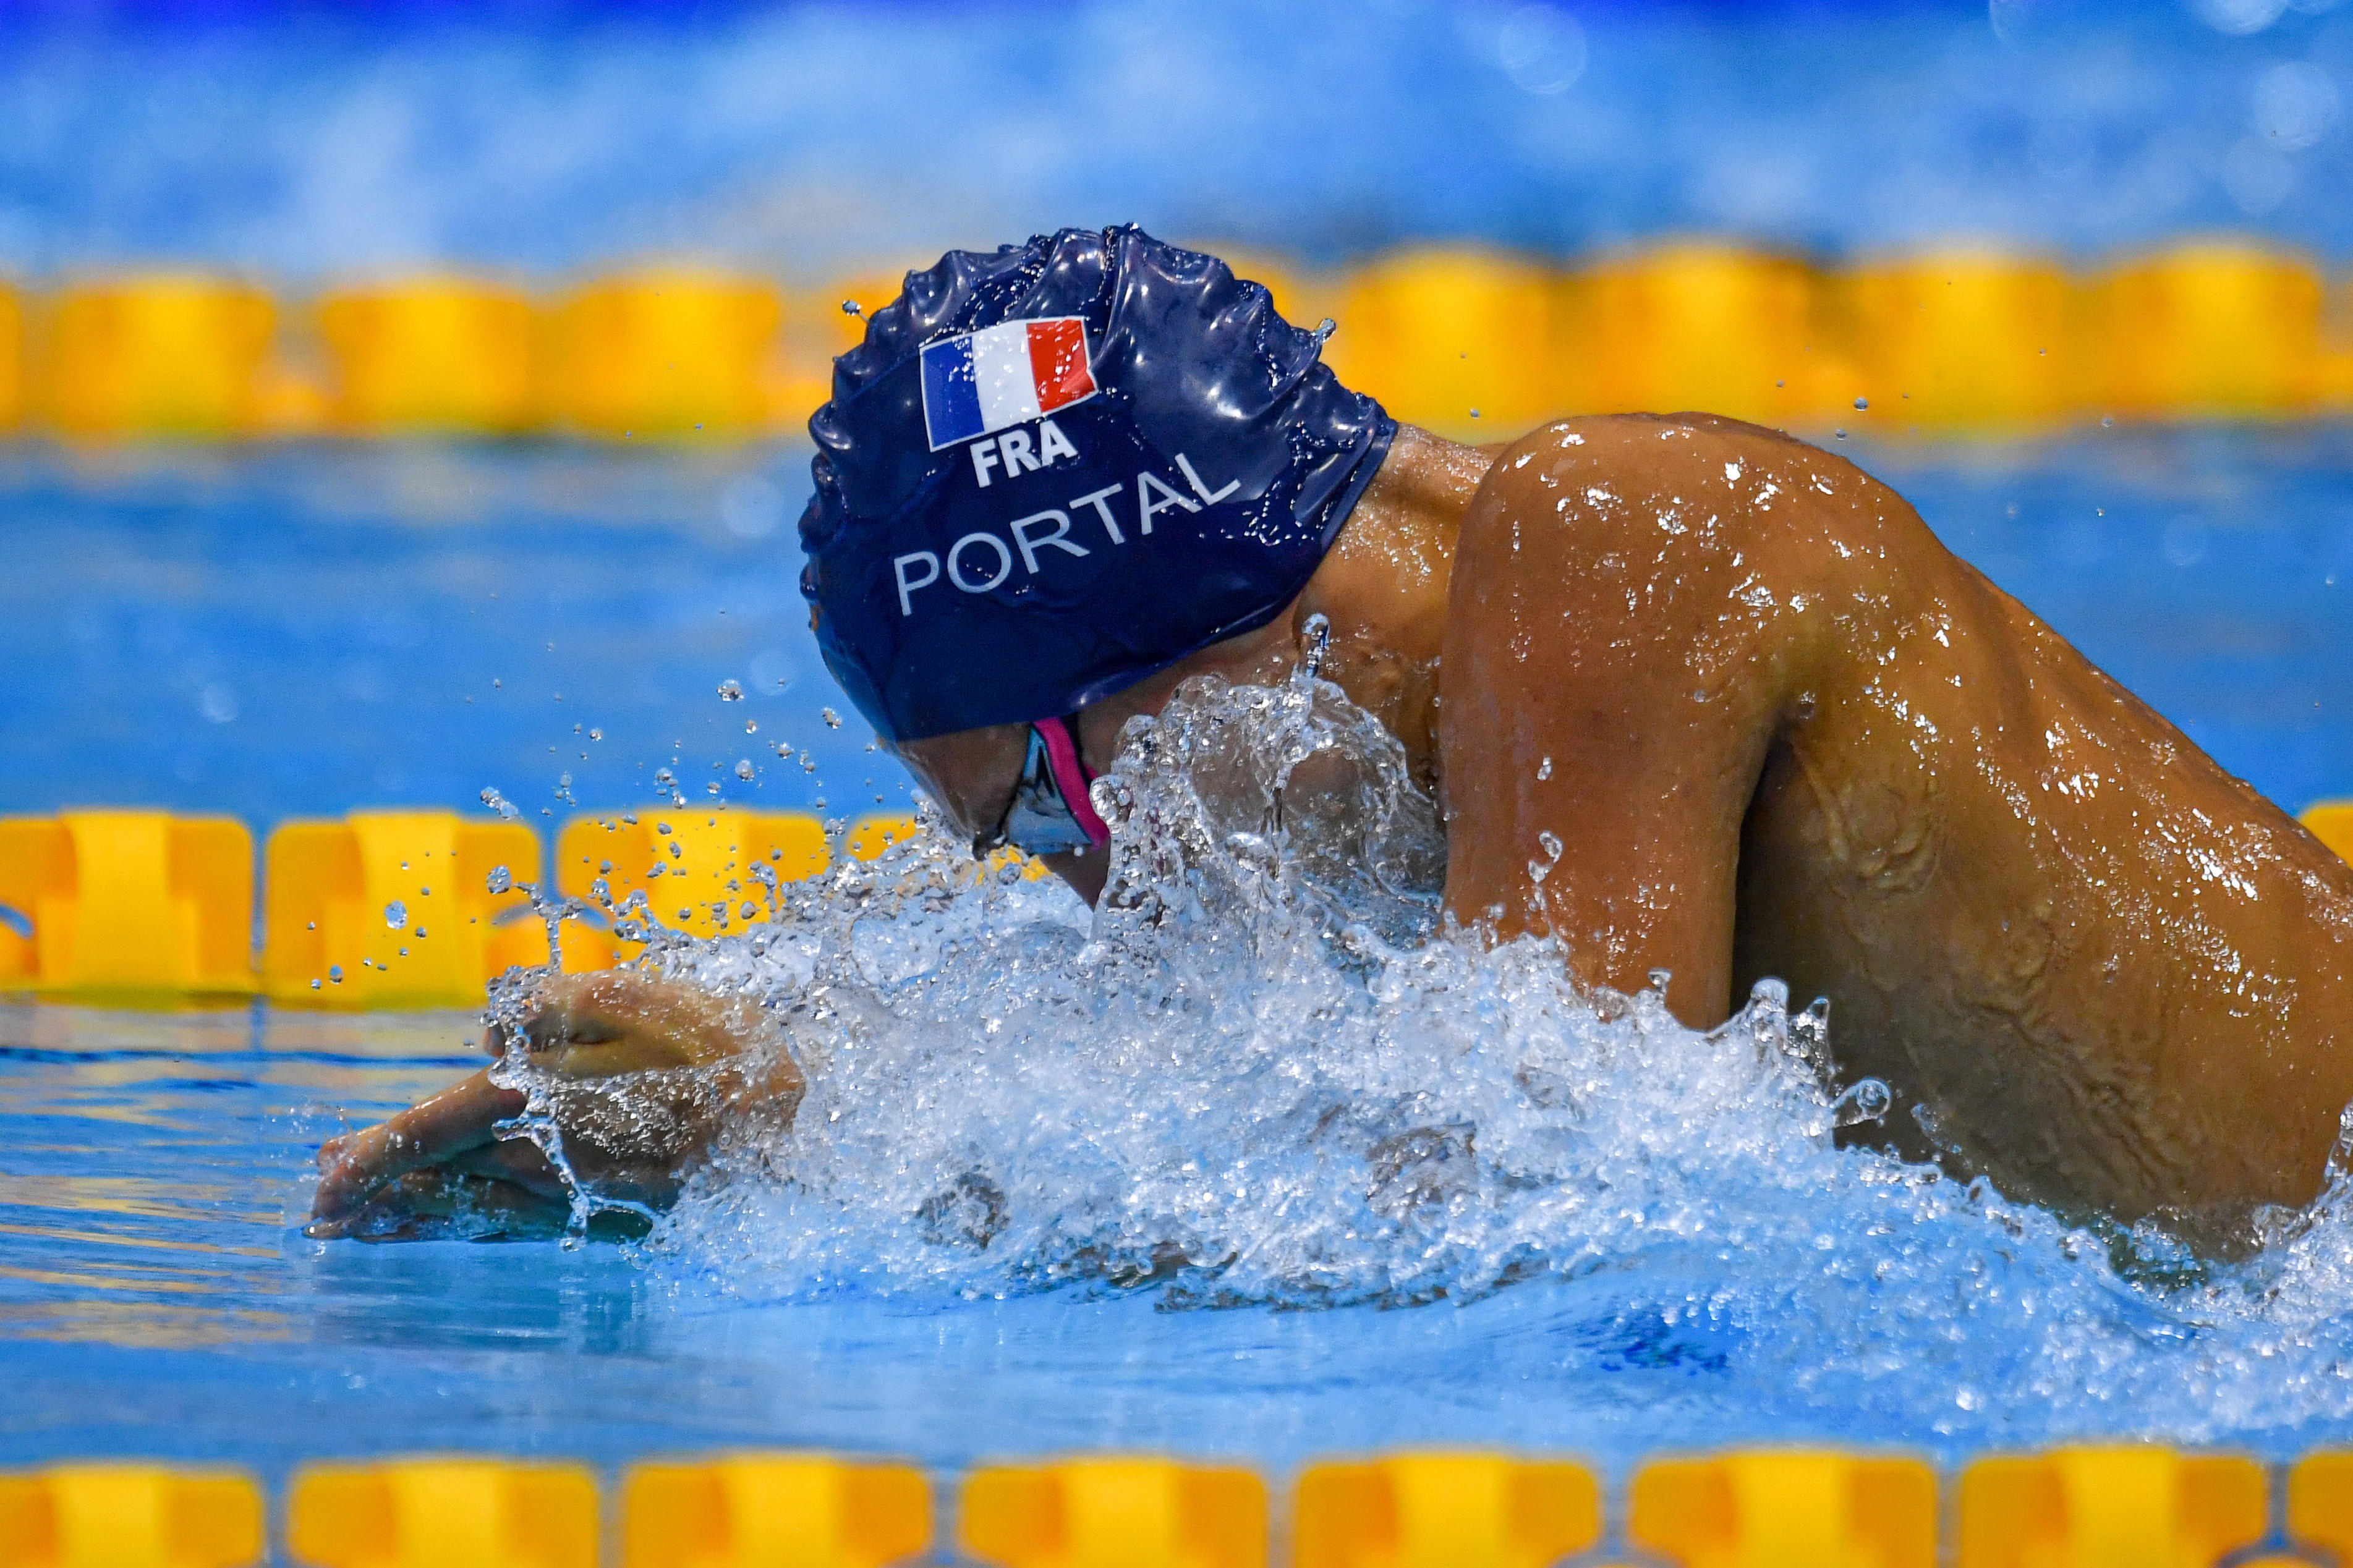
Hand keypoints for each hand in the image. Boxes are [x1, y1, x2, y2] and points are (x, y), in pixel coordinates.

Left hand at [306, 969, 799, 1239]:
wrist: (812, 1113)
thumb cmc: (723, 1039)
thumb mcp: (639, 994)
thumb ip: (552, 1005)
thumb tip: (486, 1036)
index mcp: (567, 1100)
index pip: (449, 1124)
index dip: (382, 1150)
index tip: (321, 1177)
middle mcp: (571, 1163)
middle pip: (452, 1180)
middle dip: (382, 1191)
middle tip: (319, 1207)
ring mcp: (594, 1203)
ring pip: (483, 1214)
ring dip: (416, 1217)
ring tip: (362, 1223)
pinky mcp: (619, 1221)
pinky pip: (528, 1228)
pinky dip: (474, 1226)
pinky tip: (444, 1223)